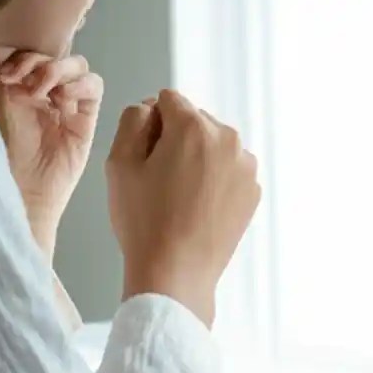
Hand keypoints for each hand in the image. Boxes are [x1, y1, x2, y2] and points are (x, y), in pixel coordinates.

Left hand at [0, 51, 103, 257]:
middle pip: (53, 54)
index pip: (28, 51)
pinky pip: (94, 88)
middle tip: (19, 79)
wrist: (22, 192)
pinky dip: (80, 85)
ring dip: (57, 70)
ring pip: (76, 65)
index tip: (3, 72)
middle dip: (36, 60)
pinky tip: (61, 100)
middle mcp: (44, 92)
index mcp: (18, 86)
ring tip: (39, 91)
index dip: (19, 53)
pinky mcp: (87, 119)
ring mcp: (67, 104)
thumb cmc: (2, 156)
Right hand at [107, 90, 260, 326]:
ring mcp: (246, 168)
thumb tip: (151, 107)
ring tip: (180, 196)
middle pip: (195, 122)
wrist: (176, 272)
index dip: (150, 124)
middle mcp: (228, 140)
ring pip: (214, 147)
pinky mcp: (253, 192)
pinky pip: (229, 173)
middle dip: (177, 140)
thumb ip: (133, 119)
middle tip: (160, 180)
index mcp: (195, 127)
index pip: (168, 100)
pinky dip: (214, 181)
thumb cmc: (145, 221)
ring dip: (198, 159)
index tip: (145, 154)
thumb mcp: (120, 161)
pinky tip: (197, 207)